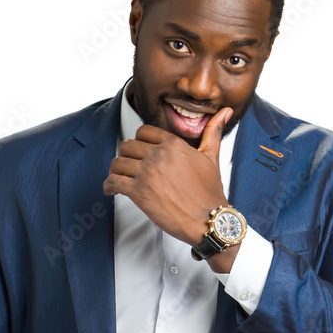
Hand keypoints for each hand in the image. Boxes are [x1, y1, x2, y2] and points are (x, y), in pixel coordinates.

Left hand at [104, 108, 233, 245]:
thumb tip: (224, 113)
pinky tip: (112, 189)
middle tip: (129, 165)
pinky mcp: (139, 192)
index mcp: (173, 144)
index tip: (140, 150)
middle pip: (128, 146)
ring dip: (116, 170)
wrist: (209, 219)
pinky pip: (113, 182)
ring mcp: (147, 173)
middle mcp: (158, 155)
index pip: (144, 132)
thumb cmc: (209, 192)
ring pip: (117, 162)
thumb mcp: (211, 157)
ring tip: (119, 176)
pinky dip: (109, 186)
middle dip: (127, 156)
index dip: (140, 141)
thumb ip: (213, 132)